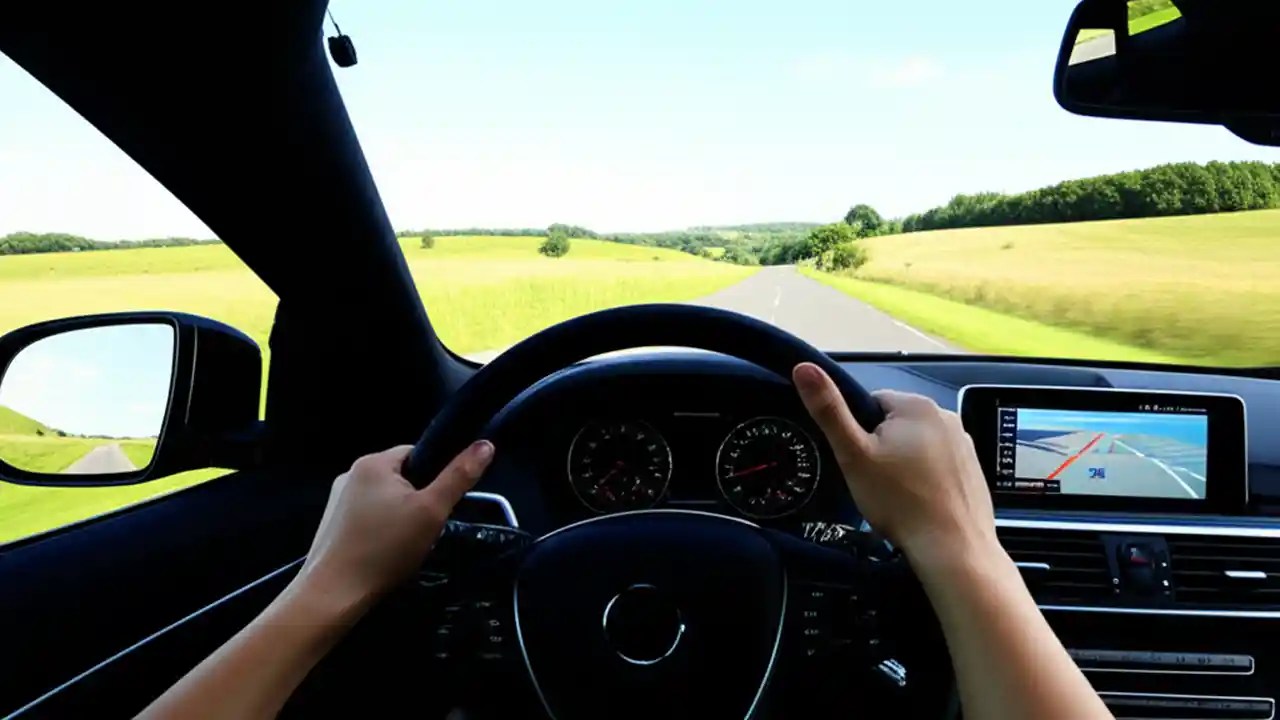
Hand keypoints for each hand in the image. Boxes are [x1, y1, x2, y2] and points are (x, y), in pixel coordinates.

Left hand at [292, 441, 494, 612]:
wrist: (334, 594)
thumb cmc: (385, 549)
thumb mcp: (431, 511)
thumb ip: (459, 476)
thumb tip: (485, 444)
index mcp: (373, 462)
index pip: (417, 454)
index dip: (436, 476)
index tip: (440, 505)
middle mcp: (350, 474)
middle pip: (401, 478)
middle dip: (417, 501)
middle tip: (425, 529)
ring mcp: (336, 501)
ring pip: (384, 500)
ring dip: (399, 516)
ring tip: (404, 545)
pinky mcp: (331, 525)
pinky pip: (367, 518)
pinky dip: (380, 530)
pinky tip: (383, 553)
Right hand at [792, 363, 998, 573]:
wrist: (952, 549)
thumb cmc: (900, 502)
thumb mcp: (853, 455)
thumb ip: (828, 410)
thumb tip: (804, 368)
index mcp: (916, 405)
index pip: (871, 403)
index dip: (858, 433)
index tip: (860, 461)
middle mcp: (946, 416)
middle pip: (895, 425)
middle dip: (882, 449)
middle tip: (876, 482)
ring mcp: (965, 443)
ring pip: (917, 446)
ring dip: (905, 464)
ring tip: (899, 496)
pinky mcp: (973, 469)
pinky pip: (939, 465)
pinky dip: (927, 479)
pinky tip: (920, 503)